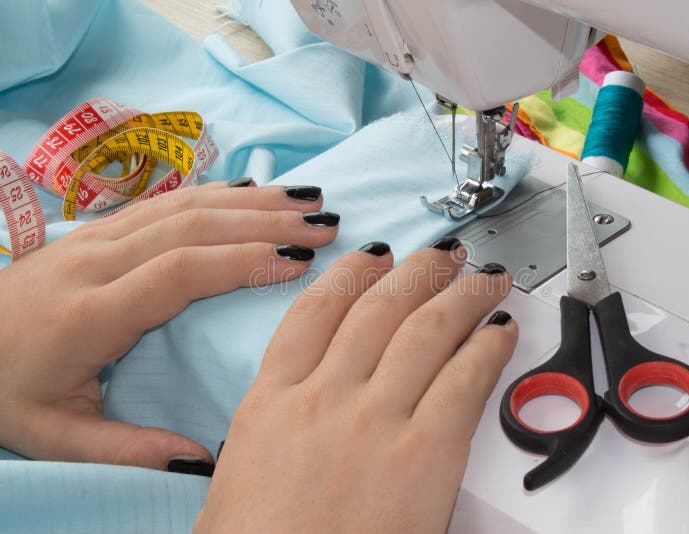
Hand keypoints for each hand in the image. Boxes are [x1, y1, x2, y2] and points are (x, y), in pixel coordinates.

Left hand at [0, 179, 337, 472]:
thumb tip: (204, 459)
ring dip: (250, 200)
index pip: (180, 272)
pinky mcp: (99, 229)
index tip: (300, 261)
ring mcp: (97, 237)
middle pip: (192, 226)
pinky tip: (255, 190)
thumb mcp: (56, 437)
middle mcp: (97, 261)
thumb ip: (129, 449)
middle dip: (266, 221)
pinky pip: (167, 200)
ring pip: (184, 204)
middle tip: (325, 224)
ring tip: (307, 199)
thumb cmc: (9, 390)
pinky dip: (217, 191)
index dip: (244, 260)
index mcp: (92, 312)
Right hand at [197, 239, 517, 532]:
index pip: (316, 311)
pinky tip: (500, 329)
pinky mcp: (428, 452)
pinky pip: (465, 378)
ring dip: (459, 294)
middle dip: (417, 271)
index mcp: (270, 403)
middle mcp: (324, 397)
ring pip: (425, 329)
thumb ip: (266, 437)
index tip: (375, 255)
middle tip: (441, 256)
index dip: (353, 273)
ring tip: (480, 275)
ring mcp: (376, 420)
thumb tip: (288, 418)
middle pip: (378, 307)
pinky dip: (487, 346)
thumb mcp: (235, 484)